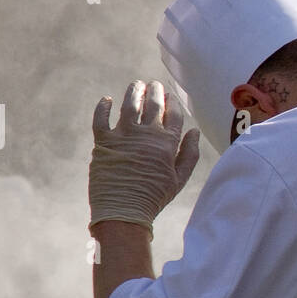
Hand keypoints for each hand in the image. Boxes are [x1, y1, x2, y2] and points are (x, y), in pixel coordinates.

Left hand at [88, 80, 200, 235]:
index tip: (170, 95)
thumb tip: (195, 131)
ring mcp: (123, 136)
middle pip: (153, 104)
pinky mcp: (103, 142)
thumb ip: (189, 154)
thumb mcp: (179, 180)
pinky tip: (107, 100)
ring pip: (129, 104)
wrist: (123, 212)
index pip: (173, 113)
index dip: (172, 101)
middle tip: (154, 85)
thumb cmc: (153, 198)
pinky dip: (103, 106)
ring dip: (134, 91)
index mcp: (166, 143)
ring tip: (137, 85)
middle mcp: (146, 134)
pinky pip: (101, 118)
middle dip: (155, 91)